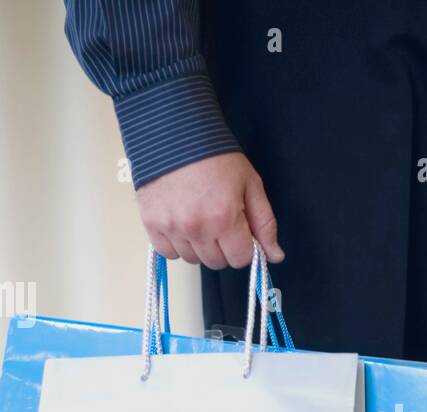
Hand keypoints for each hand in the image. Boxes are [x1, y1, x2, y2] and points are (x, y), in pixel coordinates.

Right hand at [136, 153, 283, 269]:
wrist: (176, 134)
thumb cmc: (216, 158)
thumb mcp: (250, 185)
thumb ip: (265, 224)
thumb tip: (275, 256)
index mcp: (224, 218)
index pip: (240, 259)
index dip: (244, 246)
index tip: (240, 231)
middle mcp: (196, 227)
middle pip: (217, 262)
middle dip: (223, 247)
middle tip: (220, 221)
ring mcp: (171, 227)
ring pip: (193, 259)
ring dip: (200, 246)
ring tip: (199, 218)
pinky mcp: (151, 224)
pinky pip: (168, 253)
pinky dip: (176, 244)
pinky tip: (182, 223)